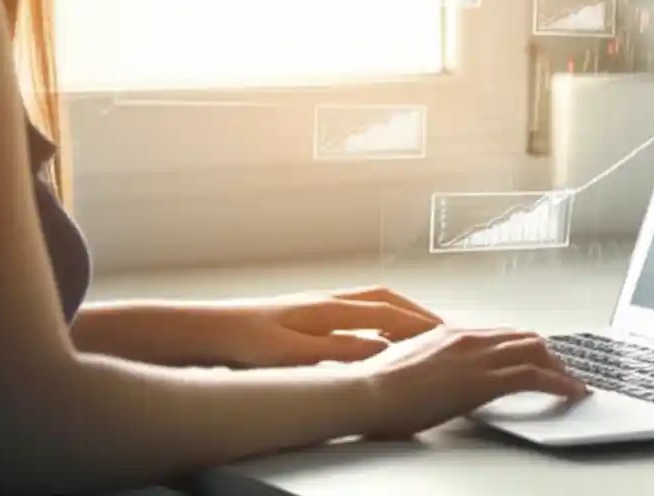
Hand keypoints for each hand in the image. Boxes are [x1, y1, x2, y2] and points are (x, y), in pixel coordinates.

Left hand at [217, 287, 443, 367]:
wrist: (209, 329)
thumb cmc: (245, 343)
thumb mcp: (294, 353)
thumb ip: (338, 350)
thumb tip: (379, 348)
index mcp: (329, 309)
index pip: (386, 314)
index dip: (417, 325)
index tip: (444, 334)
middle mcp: (328, 300)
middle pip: (384, 299)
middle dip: (415, 311)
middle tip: (441, 327)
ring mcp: (317, 303)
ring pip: (371, 301)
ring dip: (398, 312)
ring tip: (417, 327)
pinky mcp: (307, 313)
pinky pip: (357, 309)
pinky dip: (378, 317)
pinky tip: (375, 333)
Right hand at [356, 325, 588, 437]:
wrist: (369, 392)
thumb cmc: (378, 386)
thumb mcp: (408, 364)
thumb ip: (429, 362)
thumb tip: (434, 373)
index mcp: (450, 333)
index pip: (500, 334)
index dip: (523, 346)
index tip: (535, 356)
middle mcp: (468, 337)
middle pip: (523, 338)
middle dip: (546, 355)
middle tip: (560, 371)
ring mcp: (477, 356)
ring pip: (535, 351)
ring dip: (558, 368)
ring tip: (571, 383)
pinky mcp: (484, 380)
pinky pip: (534, 377)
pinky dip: (559, 383)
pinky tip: (571, 392)